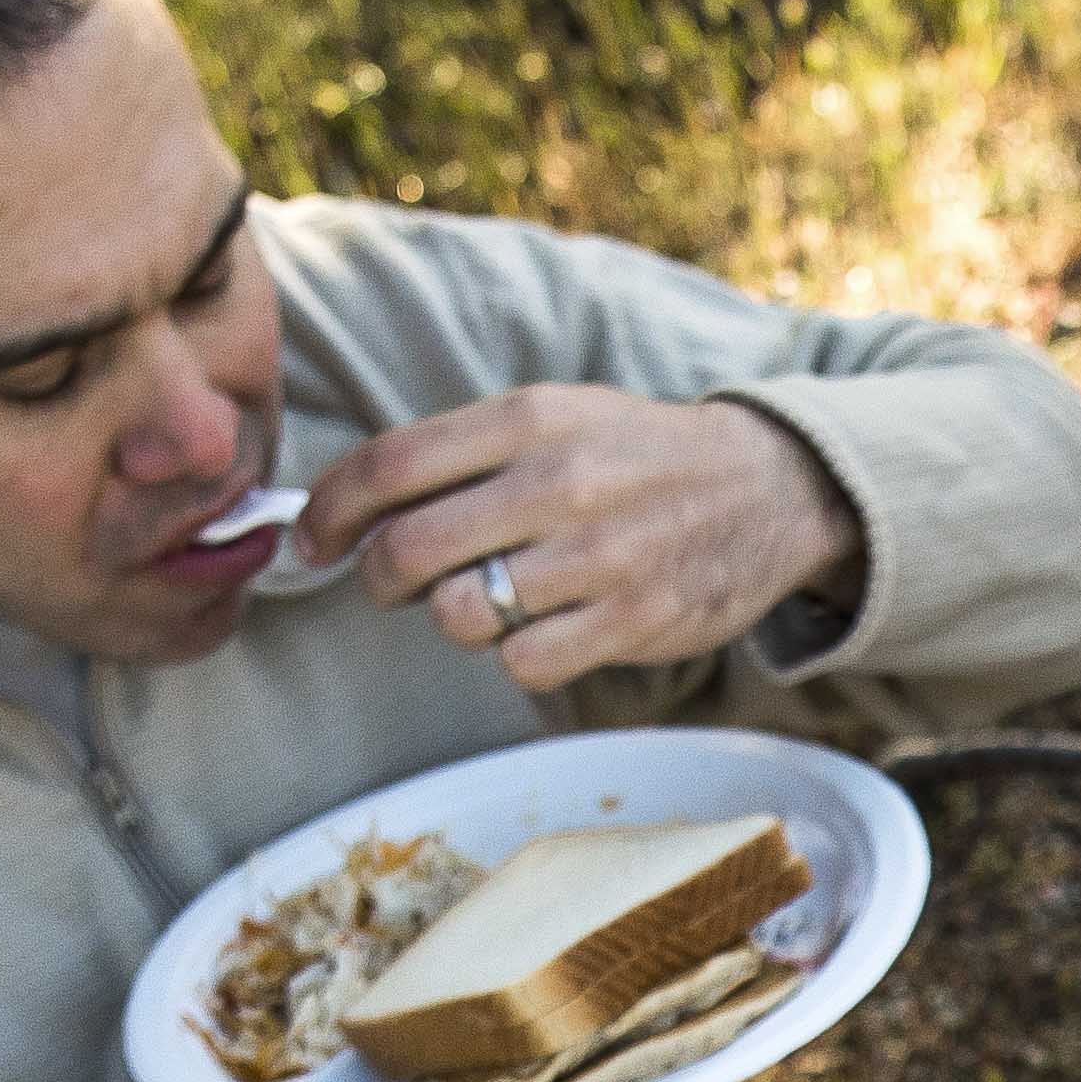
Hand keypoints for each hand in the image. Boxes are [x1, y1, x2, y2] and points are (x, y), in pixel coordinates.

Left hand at [301, 387, 866, 696]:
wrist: (769, 488)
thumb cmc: (640, 457)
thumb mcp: (558, 419)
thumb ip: (466, 454)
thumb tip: (358, 506)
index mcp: (530, 419)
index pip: (390, 465)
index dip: (331, 512)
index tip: (311, 540)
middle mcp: (561, 482)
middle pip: (410, 550)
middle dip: (379, 578)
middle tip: (390, 584)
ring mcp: (599, 556)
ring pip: (461, 615)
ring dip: (456, 618)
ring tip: (488, 601)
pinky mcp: (633, 619)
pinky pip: (524, 662)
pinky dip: (516, 655)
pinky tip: (542, 630)